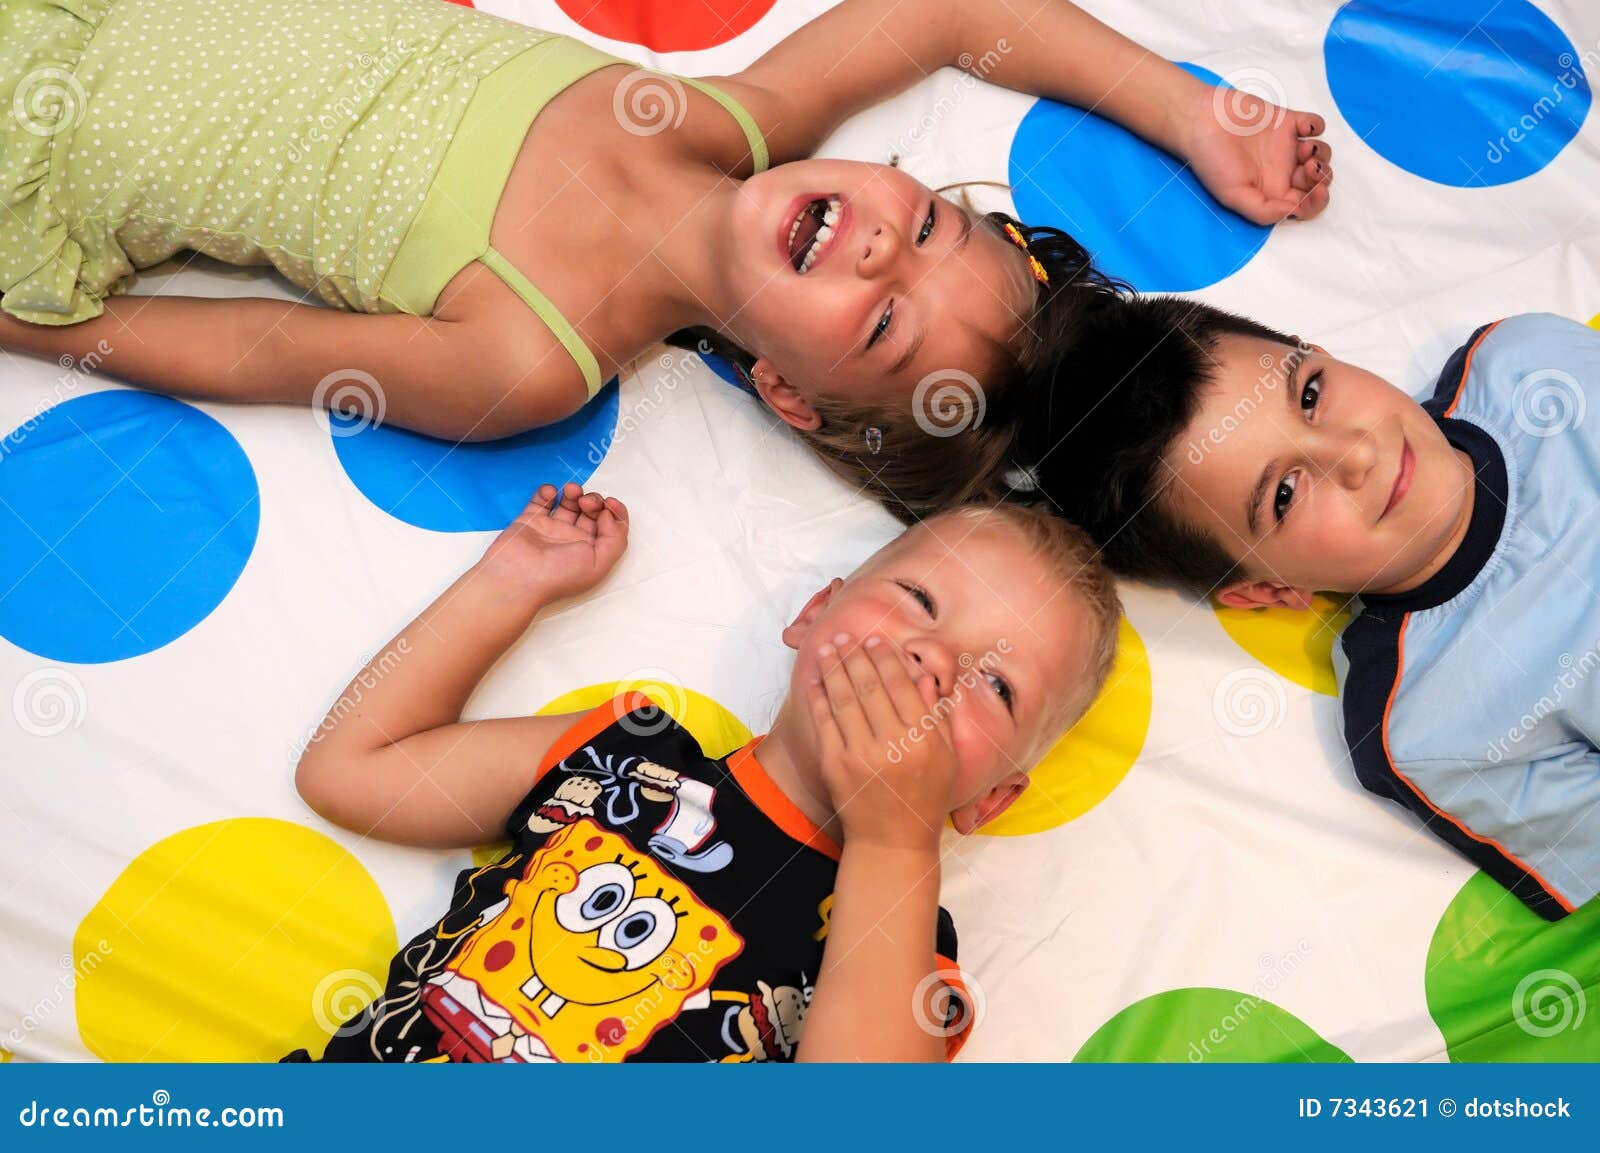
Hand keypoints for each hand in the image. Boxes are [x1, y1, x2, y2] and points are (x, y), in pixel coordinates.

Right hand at [477, 482, 628, 602]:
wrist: (518, 577)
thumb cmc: (560, 574)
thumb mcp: (600, 563)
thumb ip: (615, 538)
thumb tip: (609, 515)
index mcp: (592, 552)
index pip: (611, 526)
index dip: (614, 511)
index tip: (608, 503)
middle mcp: (574, 540)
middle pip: (592, 512)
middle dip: (594, 500)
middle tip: (586, 502)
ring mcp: (552, 529)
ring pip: (569, 503)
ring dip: (574, 492)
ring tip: (571, 492)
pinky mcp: (531, 521)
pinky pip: (541, 500)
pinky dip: (547, 491)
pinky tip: (550, 493)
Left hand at [807, 632, 955, 852]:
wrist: (893, 840)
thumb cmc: (924, 797)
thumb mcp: (945, 757)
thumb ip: (936, 716)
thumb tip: (922, 676)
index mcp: (923, 740)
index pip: (901, 686)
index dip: (886, 659)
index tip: (875, 641)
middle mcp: (892, 744)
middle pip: (870, 687)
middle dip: (856, 656)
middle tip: (847, 636)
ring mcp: (861, 755)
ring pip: (844, 699)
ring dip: (834, 669)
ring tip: (829, 648)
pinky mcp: (836, 766)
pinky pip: (825, 722)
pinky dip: (819, 697)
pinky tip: (816, 679)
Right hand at [1176, 80, 1332, 223]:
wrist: (1202, 121)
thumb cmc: (1212, 161)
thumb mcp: (1232, 196)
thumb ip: (1263, 211)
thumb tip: (1293, 211)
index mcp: (1273, 193)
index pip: (1306, 205)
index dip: (1317, 202)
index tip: (1315, 192)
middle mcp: (1283, 172)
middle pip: (1319, 181)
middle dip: (1321, 177)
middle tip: (1308, 167)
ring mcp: (1287, 147)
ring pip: (1322, 154)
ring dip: (1321, 153)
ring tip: (1303, 147)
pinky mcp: (1288, 122)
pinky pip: (1315, 124)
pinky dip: (1316, 125)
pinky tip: (1302, 127)